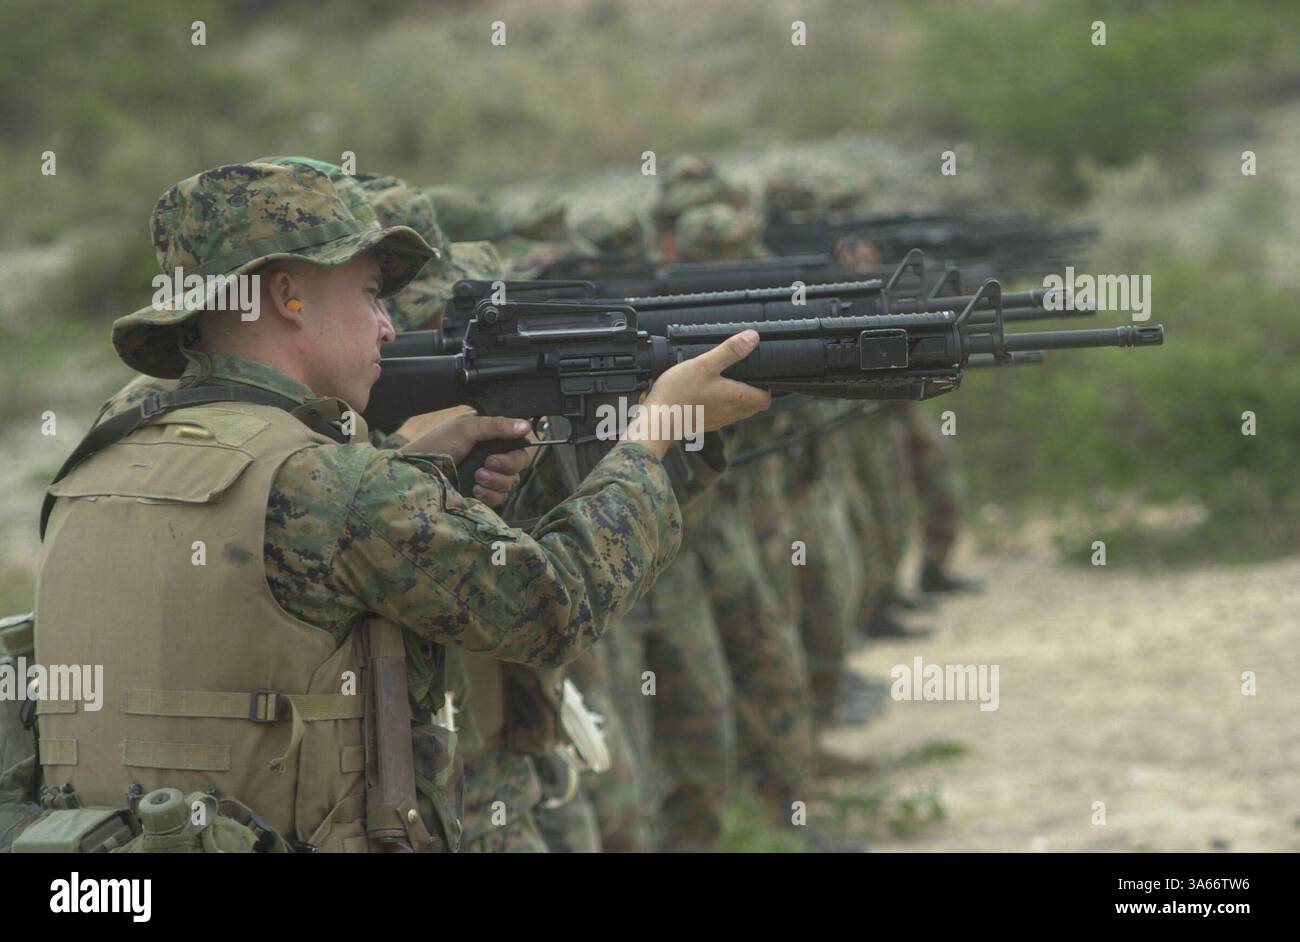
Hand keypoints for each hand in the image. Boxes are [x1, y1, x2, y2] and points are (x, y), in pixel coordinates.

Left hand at [400, 414, 535, 505]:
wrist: (416, 474)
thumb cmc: (437, 445)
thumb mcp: (466, 428)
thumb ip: (497, 425)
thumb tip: (526, 425)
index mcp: (490, 435)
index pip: (519, 443)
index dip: (516, 451)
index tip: (501, 454)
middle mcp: (491, 454)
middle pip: (519, 463)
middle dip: (506, 466)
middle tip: (488, 464)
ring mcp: (488, 475)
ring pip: (511, 482)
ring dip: (496, 481)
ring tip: (476, 478)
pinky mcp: (482, 494)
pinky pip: (501, 498)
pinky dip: (491, 495)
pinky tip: (475, 490)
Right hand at [624, 329, 770, 458]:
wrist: (657, 420)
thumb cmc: (680, 393)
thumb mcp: (705, 363)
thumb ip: (730, 351)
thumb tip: (753, 338)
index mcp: (736, 398)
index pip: (765, 400)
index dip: (767, 389)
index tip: (761, 377)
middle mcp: (730, 413)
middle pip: (752, 407)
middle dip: (752, 393)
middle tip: (744, 377)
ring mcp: (717, 421)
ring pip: (736, 412)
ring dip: (735, 400)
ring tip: (724, 384)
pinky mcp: (703, 425)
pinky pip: (718, 416)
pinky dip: (718, 407)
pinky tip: (704, 395)